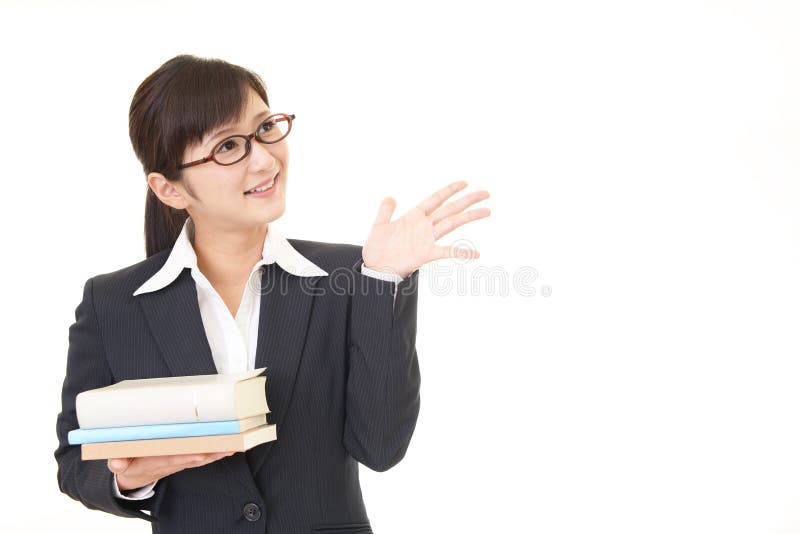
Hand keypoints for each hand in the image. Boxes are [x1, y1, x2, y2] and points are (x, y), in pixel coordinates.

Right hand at [107, 452, 235, 491]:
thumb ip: (118, 461)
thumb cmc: (129, 463)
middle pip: (194, 457)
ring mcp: (181, 461)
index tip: (200, 453)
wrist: (134, 476)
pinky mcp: (186, 458)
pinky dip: (218, 452)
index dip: (187, 457)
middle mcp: (172, 462)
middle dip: (210, 453)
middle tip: (226, 446)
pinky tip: (231, 447)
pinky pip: (204, 455)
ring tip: (234, 445)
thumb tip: (116, 462)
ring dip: (218, 452)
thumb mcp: (119, 463)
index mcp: (156, 462)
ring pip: (203, 456)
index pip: (174, 459)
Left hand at [362, 181, 489, 278]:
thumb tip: (390, 197)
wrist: (374, 268)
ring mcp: (427, 239)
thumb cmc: (376, 249)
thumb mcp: (379, 225)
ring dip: (469, 216)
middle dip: (467, 200)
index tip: (464, 183)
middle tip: (486, 193)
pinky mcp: (426, 254)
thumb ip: (386, 210)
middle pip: (450, 209)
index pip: (435, 199)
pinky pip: (447, 251)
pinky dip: (461, 252)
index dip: (449, 190)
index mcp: (414, 217)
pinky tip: (476, 253)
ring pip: (452, 223)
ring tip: (487, 210)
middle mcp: (424, 226)